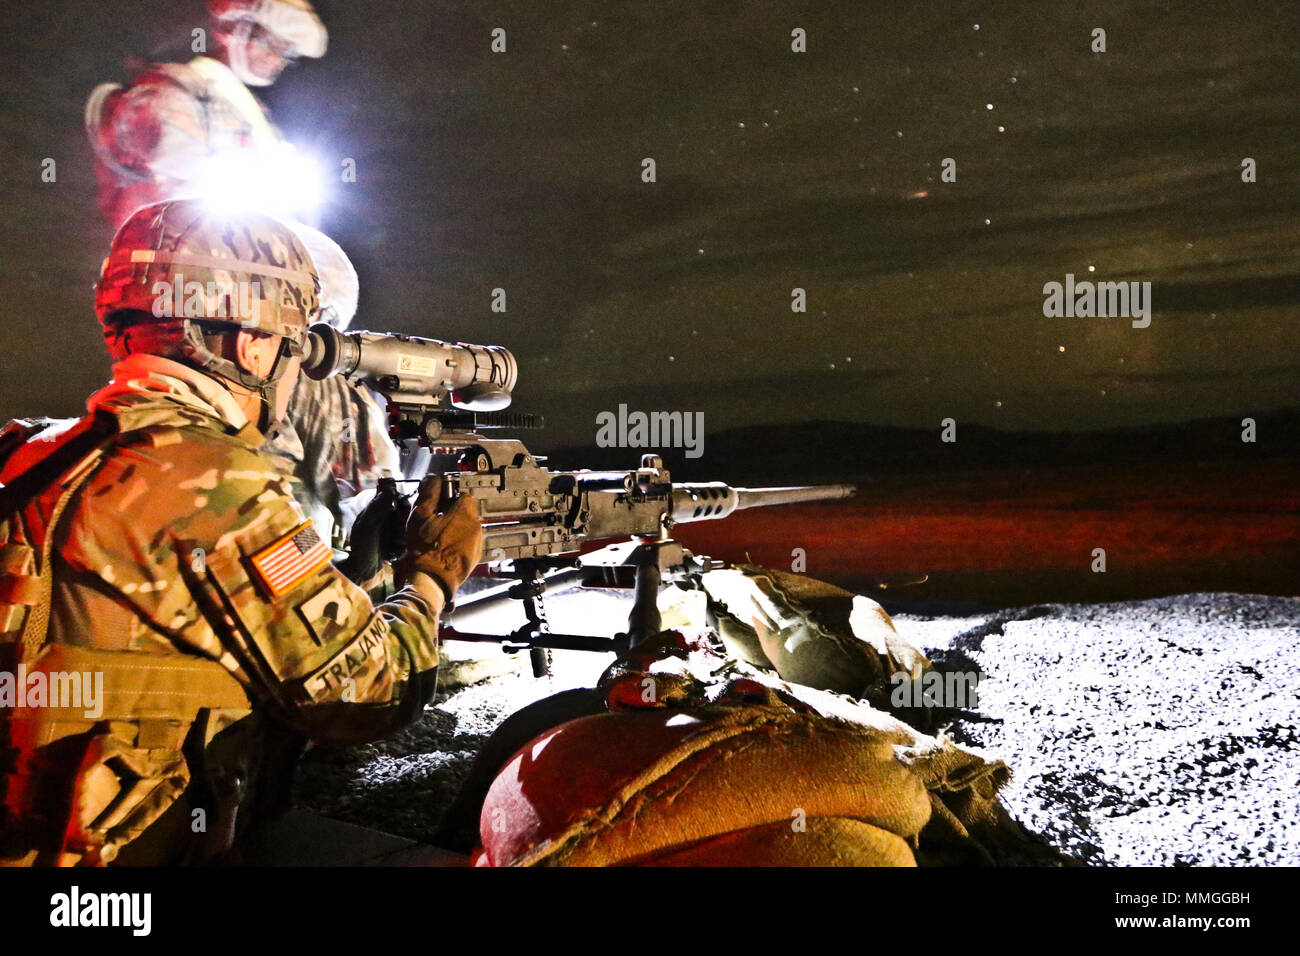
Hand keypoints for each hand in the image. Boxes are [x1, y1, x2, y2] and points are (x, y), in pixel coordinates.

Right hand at [396, 476, 483, 602]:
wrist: (430, 579)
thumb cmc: (424, 549)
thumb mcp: (420, 515)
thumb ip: (429, 493)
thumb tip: (433, 479)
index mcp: (465, 513)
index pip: (464, 494)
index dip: (450, 497)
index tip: (439, 504)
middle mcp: (476, 526)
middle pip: (466, 511)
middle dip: (452, 513)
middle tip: (434, 521)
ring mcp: (477, 543)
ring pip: (467, 527)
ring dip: (455, 528)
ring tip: (437, 537)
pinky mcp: (475, 556)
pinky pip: (468, 543)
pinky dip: (458, 542)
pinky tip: (443, 548)